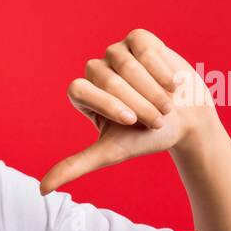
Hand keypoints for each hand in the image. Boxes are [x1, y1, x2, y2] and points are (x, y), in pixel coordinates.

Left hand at [39, 28, 218, 194]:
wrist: (188, 122)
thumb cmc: (146, 138)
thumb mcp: (109, 153)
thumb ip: (75, 166)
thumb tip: (42, 190)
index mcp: (82, 94)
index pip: (78, 89)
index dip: (107, 104)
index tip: (131, 122)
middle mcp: (95, 71)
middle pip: (105, 78)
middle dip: (136, 103)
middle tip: (156, 119)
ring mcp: (117, 53)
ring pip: (126, 63)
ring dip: (151, 88)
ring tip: (167, 104)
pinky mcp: (139, 40)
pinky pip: (144, 47)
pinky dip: (160, 67)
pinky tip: (171, 82)